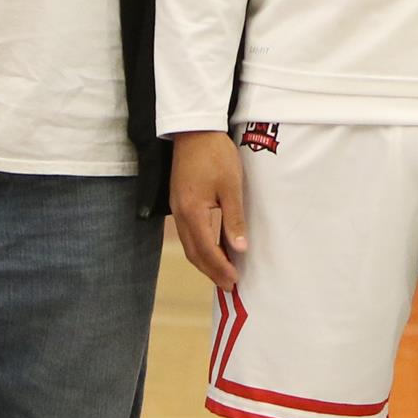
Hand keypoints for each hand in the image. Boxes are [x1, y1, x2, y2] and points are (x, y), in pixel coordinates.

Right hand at [170, 131, 249, 289]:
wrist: (194, 131)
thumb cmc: (216, 155)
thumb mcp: (231, 187)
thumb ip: (234, 219)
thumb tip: (240, 249)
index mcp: (193, 212)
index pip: (207, 250)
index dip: (220, 268)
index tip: (234, 282)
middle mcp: (181, 214)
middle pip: (194, 253)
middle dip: (211, 272)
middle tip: (229, 286)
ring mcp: (177, 209)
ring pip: (189, 245)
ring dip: (205, 262)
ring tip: (222, 274)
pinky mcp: (179, 203)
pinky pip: (188, 234)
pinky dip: (200, 247)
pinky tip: (214, 249)